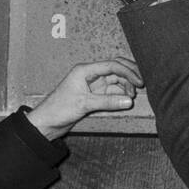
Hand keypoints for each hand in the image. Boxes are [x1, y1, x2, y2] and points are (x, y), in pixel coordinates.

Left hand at [26, 58, 142, 139]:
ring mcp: (92, 84)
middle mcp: (90, 74)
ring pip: (115, 79)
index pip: (111, 65)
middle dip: (129, 74)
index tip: (139, 82)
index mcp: (85, 70)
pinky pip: (111, 90)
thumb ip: (108, 102)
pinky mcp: (94, 95)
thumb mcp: (84, 104)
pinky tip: (126, 100)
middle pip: (115, 68)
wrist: (47, 123)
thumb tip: (129, 101)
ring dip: (126, 86)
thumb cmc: (59, 109)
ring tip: (132, 96)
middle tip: (141, 84)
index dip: (128, 71)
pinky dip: (120, 94)